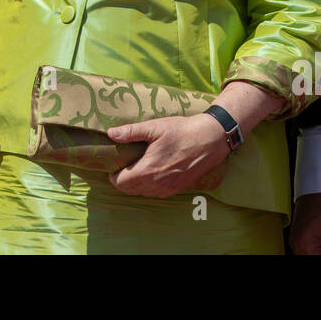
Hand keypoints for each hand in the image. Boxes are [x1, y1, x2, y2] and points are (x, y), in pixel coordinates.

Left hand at [107, 114, 228, 198]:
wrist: (209, 140)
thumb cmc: (181, 131)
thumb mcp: (154, 127)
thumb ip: (130, 132)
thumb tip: (111, 133)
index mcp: (147, 170)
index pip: (120, 182)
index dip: (113, 174)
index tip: (115, 162)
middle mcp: (156, 184)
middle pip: (128, 190)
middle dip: (122, 179)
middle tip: (124, 162)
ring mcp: (167, 189)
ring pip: (142, 192)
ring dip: (135, 183)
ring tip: (137, 165)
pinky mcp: (177, 189)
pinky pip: (155, 192)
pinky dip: (148, 185)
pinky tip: (152, 170)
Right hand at [290, 193, 320, 254]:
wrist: (312, 194)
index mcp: (306, 243)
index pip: (314, 259)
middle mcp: (296, 243)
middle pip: (305, 258)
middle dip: (316, 254)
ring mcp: (292, 240)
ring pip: (300, 255)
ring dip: (310, 253)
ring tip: (320, 246)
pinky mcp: (292, 237)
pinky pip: (298, 250)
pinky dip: (306, 250)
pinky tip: (314, 244)